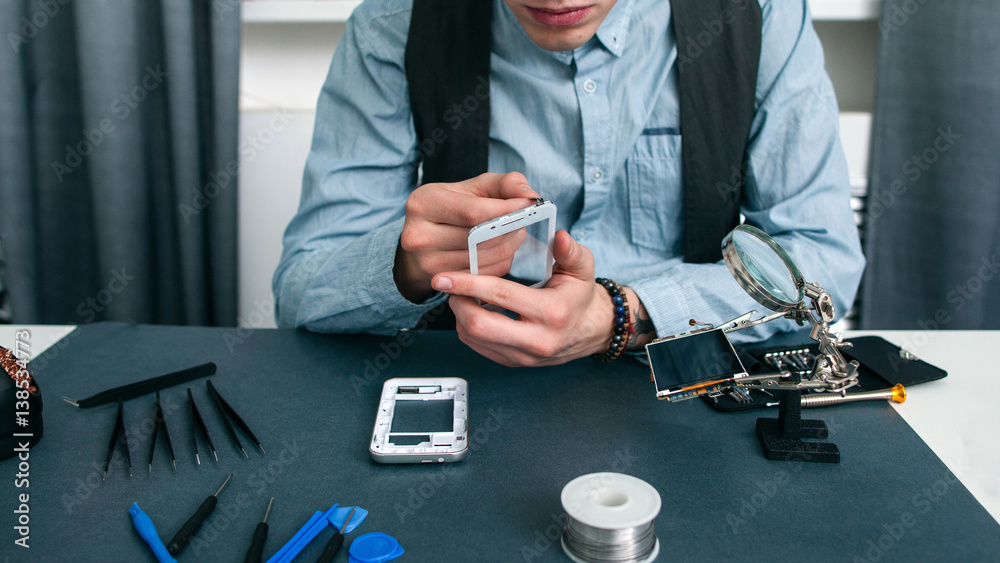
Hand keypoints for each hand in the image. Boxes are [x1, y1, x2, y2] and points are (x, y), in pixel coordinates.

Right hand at [394, 172, 539, 301]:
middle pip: (481, 237)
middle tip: (523, 219)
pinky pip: (487, 274)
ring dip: (510, 244)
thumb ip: (505, 183)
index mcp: (424, 204)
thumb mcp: (473, 187)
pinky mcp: (443, 283)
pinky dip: (501, 261)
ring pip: (487, 257)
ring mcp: (429, 263)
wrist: (423, 240)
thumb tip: (529, 196)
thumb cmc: (453, 207)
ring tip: (513, 231)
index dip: (505, 210)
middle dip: (510, 227)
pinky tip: (501, 248)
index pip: (473, 212)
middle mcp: (420, 236)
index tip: (527, 206)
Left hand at [430, 230, 615, 366]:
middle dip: (457, 303)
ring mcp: (524, 356)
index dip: (468, 284)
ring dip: (460, 315)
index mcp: (552, 312)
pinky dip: (468, 328)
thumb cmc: (581, 295)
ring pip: (474, 339)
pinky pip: (478, 348)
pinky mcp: (514, 363)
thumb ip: (570, 251)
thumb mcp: (583, 268)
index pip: (500, 296)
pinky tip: (474, 310)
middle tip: (452, 286)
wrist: (591, 331)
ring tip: (463, 295)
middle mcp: (537, 340)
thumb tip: (560, 236)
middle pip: (479, 326)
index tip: (444, 276)